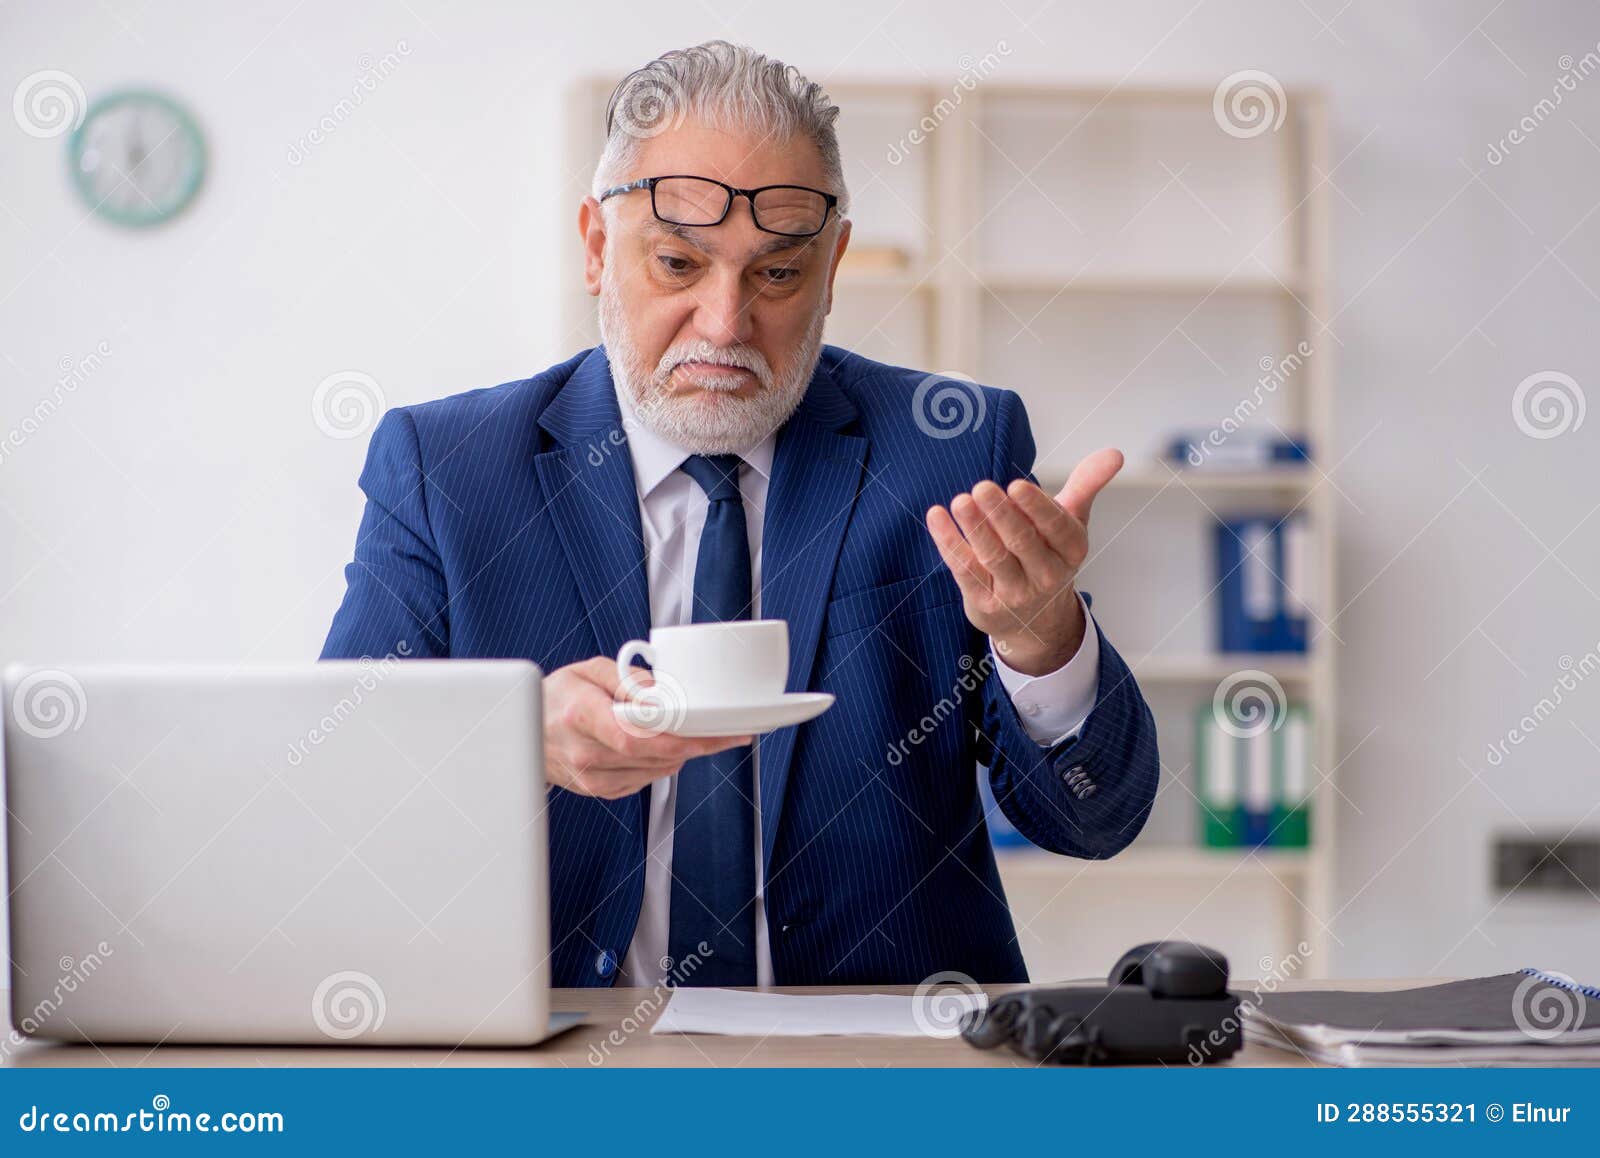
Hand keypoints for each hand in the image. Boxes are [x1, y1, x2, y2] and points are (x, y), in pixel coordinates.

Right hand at [543, 657, 751, 799]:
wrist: (524, 730)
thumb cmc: (557, 697)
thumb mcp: (588, 671)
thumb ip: (626, 678)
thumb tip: (659, 692)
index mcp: (580, 717)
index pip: (636, 738)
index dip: (677, 739)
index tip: (709, 733)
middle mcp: (584, 753)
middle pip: (652, 757)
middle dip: (694, 745)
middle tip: (724, 732)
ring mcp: (590, 778)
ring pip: (653, 771)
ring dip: (681, 754)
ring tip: (699, 735)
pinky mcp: (599, 791)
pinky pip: (644, 780)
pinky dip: (662, 764)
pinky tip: (666, 747)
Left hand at [925, 448, 1123, 675]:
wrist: (1037, 623)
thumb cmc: (1050, 557)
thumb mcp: (1072, 523)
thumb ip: (1087, 485)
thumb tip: (1114, 453)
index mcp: (1071, 550)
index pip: (1056, 527)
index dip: (1036, 507)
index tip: (1016, 486)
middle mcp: (1046, 574)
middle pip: (1021, 542)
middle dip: (1001, 515)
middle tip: (982, 487)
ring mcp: (1014, 592)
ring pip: (993, 557)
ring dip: (975, 528)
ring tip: (960, 501)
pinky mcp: (984, 603)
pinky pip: (965, 569)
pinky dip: (949, 542)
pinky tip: (937, 516)